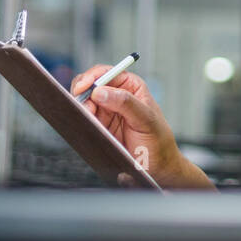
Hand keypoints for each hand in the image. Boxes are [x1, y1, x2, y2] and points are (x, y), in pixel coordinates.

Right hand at [70, 65, 210, 189]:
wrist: (157, 168)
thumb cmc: (158, 142)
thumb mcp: (146, 120)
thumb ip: (126, 103)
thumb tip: (100, 91)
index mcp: (131, 86)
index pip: (107, 73)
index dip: (92, 77)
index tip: (83, 87)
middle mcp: (117, 95)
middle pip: (91, 86)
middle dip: (83, 95)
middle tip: (85, 109)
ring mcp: (106, 111)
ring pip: (85, 103)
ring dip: (82, 109)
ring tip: (90, 121)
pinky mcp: (99, 127)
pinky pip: (85, 119)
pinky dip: (82, 121)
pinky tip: (88, 126)